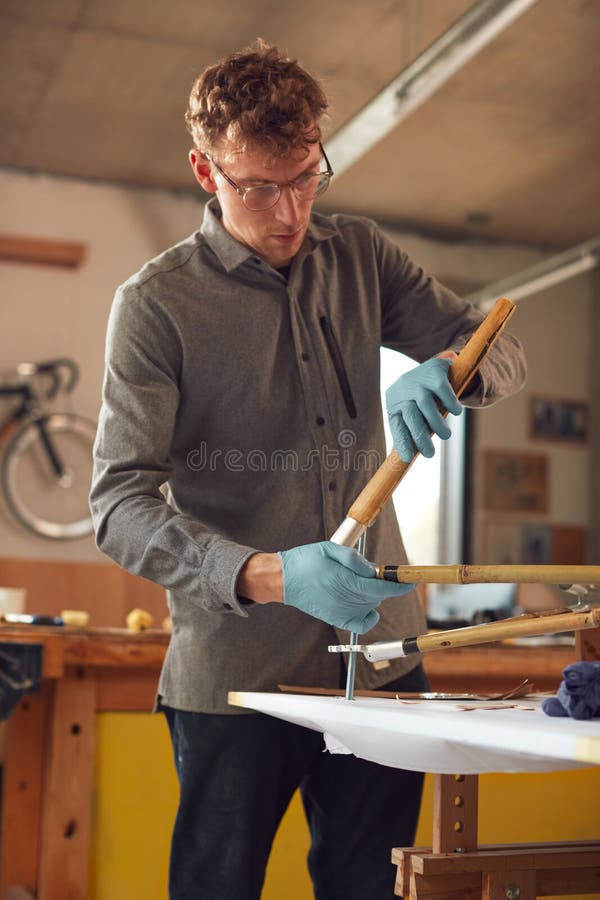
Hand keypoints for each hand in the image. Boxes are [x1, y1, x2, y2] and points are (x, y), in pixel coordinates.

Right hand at [279, 541, 413, 632]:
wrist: (283, 579)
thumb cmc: (305, 561)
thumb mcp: (330, 549)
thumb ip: (354, 559)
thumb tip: (374, 570)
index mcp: (345, 581)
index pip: (382, 587)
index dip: (400, 585)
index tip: (411, 581)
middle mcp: (345, 599)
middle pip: (378, 595)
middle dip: (382, 584)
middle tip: (369, 571)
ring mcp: (341, 611)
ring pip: (372, 605)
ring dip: (372, 594)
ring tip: (354, 581)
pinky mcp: (336, 619)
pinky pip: (362, 623)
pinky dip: (369, 616)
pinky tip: (364, 604)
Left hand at [385, 356, 461, 461]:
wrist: (435, 368)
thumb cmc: (421, 399)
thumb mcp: (411, 413)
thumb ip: (410, 432)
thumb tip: (407, 462)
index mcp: (394, 402)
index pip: (396, 425)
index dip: (402, 441)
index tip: (408, 458)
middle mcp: (403, 389)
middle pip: (410, 415)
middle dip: (419, 436)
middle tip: (430, 454)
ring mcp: (419, 379)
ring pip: (426, 404)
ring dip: (437, 423)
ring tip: (446, 436)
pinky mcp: (435, 371)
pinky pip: (443, 390)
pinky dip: (450, 403)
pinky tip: (456, 412)